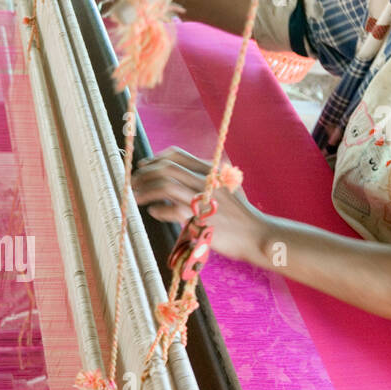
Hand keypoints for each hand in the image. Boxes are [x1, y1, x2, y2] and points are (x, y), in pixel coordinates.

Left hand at [132, 146, 268, 263]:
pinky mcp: (200, 220)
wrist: (257, 235)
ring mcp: (203, 199)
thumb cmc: (240, 215)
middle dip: (145, 174)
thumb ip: (206, 179)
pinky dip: (159, 211)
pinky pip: (171, 211)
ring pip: (165, 186)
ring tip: (136, 197)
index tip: (143, 166)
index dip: (156, 158)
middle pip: (167, 168)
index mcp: (211, 171)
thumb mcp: (227, 188)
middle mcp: (206, 181)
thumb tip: (179, 177)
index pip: (177, 155)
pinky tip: (154, 212)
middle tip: (133, 183)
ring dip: (146, 190)